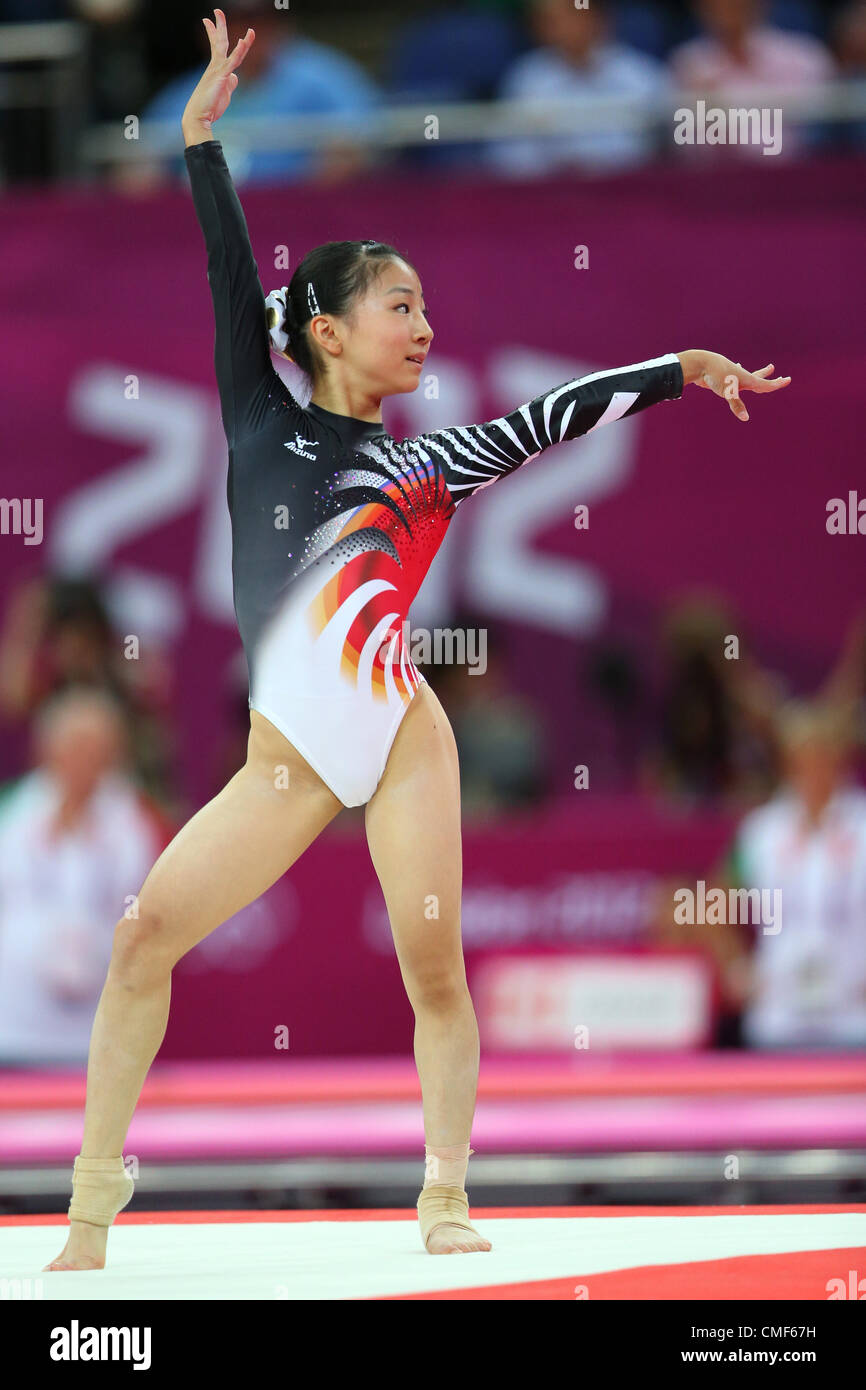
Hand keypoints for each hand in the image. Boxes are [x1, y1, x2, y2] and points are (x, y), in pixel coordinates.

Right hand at [182, 8, 254, 134]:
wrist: (199, 116)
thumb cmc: (209, 107)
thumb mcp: (224, 93)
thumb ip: (230, 82)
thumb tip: (235, 77)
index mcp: (215, 69)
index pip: (216, 47)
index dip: (213, 33)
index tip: (208, 21)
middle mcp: (215, 66)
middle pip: (219, 42)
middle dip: (219, 26)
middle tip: (217, 11)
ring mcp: (218, 70)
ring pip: (227, 48)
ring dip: (231, 34)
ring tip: (231, 20)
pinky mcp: (222, 77)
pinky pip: (233, 61)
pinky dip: (239, 51)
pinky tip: (243, 41)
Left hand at [677, 350, 790, 421]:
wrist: (701, 363)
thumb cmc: (716, 376)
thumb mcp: (728, 392)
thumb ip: (737, 405)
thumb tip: (745, 418)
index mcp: (747, 380)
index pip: (766, 384)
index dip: (777, 384)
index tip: (788, 379)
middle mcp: (742, 377)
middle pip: (759, 378)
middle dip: (769, 377)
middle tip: (779, 373)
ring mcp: (734, 375)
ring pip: (749, 375)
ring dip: (760, 373)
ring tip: (768, 369)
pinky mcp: (725, 376)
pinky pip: (736, 374)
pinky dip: (740, 370)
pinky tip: (739, 365)